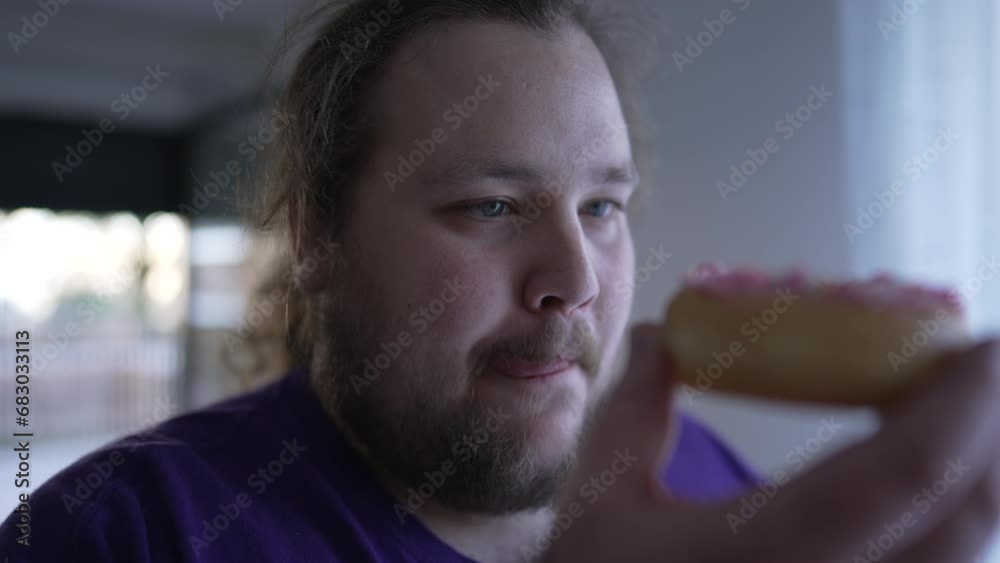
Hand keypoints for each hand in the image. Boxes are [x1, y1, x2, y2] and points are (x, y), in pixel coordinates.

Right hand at [542, 323, 999, 562]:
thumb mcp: (601, 499)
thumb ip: (635, 410)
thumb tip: (662, 334)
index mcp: (766, 555)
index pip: (902, 475)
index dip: (963, 405)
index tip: (981, 343)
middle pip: (964, 519)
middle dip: (991, 431)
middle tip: (980, 364)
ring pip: (964, 554)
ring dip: (980, 475)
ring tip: (962, 412)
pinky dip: (954, 518)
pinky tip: (926, 480)